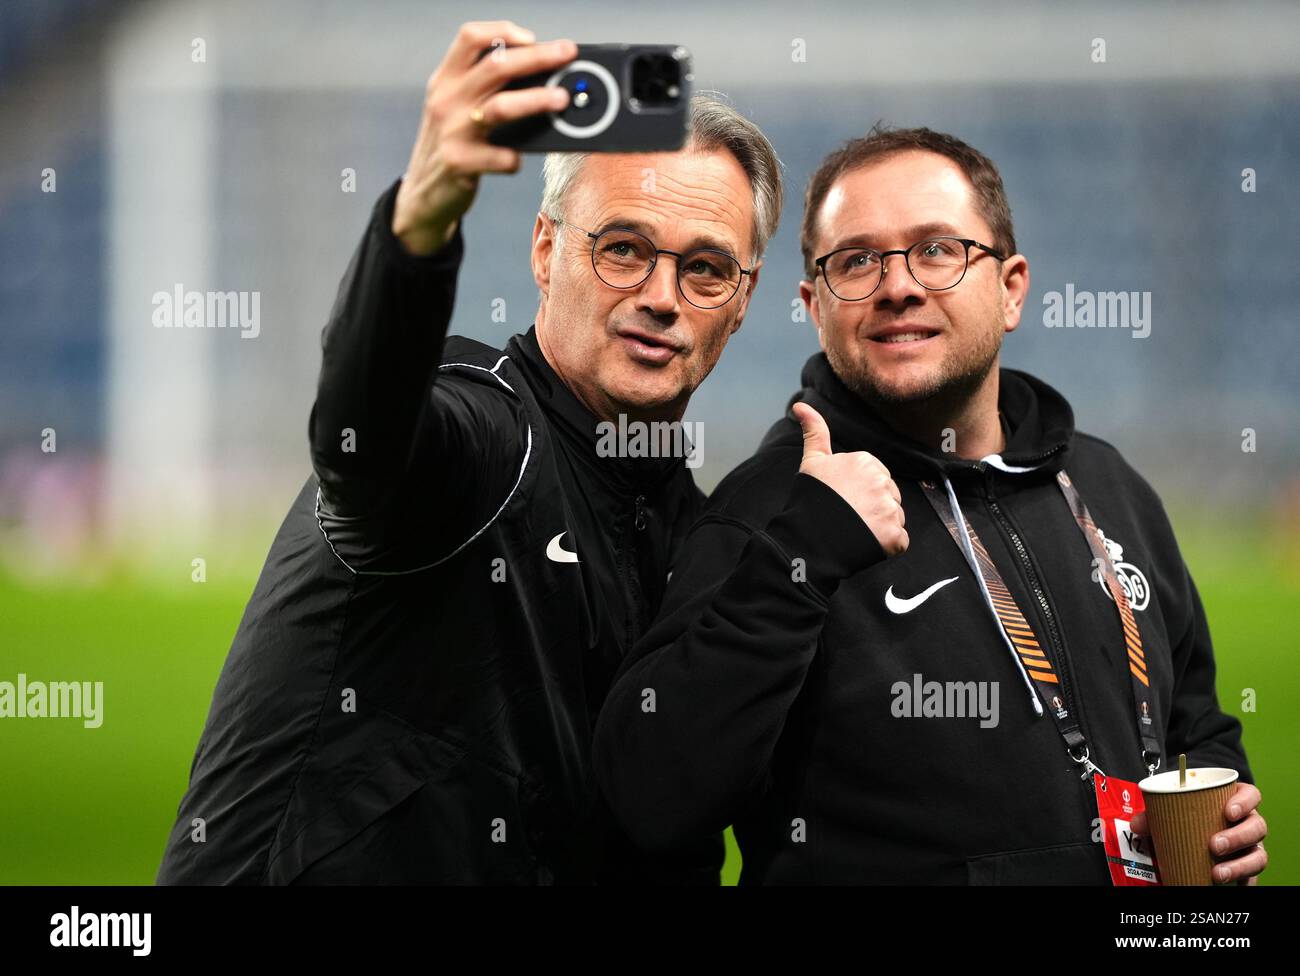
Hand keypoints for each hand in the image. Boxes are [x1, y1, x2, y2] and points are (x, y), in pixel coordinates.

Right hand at [391, 21, 575, 254]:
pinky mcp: (460, 163)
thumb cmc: (449, 145)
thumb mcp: (455, 107)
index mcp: (446, 79)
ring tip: (561, 98)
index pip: (470, 37)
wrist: (422, 194)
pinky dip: (516, 158)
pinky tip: (519, 159)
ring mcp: (452, 132)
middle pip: (496, 66)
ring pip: (501, 106)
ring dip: (536, 99)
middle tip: (567, 54)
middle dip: (537, 56)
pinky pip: (500, 157)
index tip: (532, 38)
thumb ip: (484, 88)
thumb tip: (540, 75)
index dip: (503, 31)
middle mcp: (447, 100)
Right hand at [792, 402, 907, 556]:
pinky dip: (886, 546)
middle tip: (847, 517)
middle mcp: (882, 482)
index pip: (875, 479)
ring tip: (854, 531)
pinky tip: (865, 544)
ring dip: (879, 528)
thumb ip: (814, 432)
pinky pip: (899, 541)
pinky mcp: (894, 535)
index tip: (842, 500)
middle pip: (887, 497)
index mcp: (866, 462)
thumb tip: (800, 404)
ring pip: (894, 518)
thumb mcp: (812, 462)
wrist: (808, 539)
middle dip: (872, 509)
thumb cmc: (810, 499)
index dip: (859, 493)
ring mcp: (890, 509)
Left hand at [1131, 781, 1266, 884]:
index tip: (1227, 811)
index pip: (1251, 795)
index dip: (1244, 801)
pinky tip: (1230, 886)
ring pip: (1258, 855)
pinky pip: (1253, 878)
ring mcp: (1251, 847)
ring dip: (1240, 865)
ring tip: (1218, 873)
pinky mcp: (1248, 868)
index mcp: (1234, 802)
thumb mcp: (1172, 813)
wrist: (1192, 838)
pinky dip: (1244, 883)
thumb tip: (1135, 825)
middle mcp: (1248, 824)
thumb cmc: (1187, 819)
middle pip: (1257, 827)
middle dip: (1238, 837)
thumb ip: (1155, 816)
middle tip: (1214, 845)